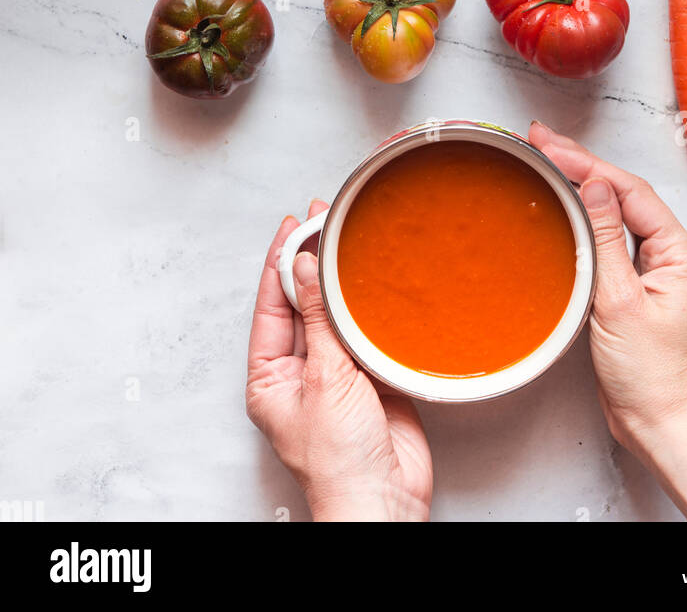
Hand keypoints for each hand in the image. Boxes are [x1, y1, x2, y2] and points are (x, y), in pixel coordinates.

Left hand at [246, 204, 432, 521]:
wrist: (383, 501)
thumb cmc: (339, 463)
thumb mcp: (324, 379)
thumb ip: (317, 319)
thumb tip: (305, 267)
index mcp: (270, 377)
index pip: (271, 305)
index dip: (281, 262)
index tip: (292, 226)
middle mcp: (300, 373)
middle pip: (303, 304)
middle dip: (312, 263)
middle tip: (323, 219)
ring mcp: (337, 376)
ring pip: (336, 315)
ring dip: (343, 282)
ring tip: (350, 239)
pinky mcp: (371, 380)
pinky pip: (367, 333)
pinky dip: (372, 307)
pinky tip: (378, 281)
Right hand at [529, 123, 686, 521]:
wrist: (661, 424)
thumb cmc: (650, 374)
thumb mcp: (619, 301)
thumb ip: (605, 239)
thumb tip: (594, 185)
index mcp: (680, 252)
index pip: (629, 191)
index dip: (587, 163)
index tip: (550, 145)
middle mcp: (672, 254)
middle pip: (623, 194)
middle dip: (581, 164)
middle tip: (539, 140)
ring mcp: (655, 269)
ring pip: (615, 212)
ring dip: (581, 185)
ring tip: (545, 159)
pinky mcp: (636, 286)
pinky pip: (610, 239)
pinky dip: (583, 217)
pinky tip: (561, 206)